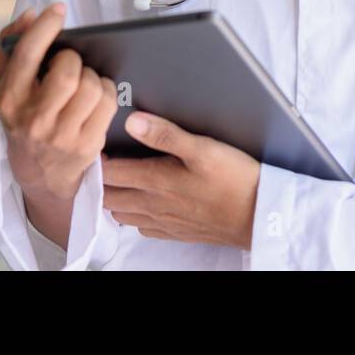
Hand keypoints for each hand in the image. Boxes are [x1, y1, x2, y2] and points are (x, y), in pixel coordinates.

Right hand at [0, 3, 118, 202]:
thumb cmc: (23, 117)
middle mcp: (33, 119)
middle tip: (71, 62)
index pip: (27, 54)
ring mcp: (61, 136)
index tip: (57, 11)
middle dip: (74, 58)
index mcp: (9, 99)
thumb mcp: (5, 85)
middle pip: (68, 71)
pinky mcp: (86, 145)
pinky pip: (108, 104)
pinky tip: (96, 96)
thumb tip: (29, 15)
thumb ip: (10, 45)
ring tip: (84, 80)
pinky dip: (106, 92)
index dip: (45, 27)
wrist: (38, 173)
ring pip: (92, 87)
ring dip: (93, 76)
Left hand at [102, 111, 260, 250]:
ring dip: (113, 197)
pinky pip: (140, 227)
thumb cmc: (234, 180)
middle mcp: (153, 205)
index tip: (95, 144)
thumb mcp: (203, 148)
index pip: (108, 173)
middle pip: (107, 196)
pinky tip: (141, 201)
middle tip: (99, 161)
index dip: (96, 159)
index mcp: (155, 181)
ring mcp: (163, 221)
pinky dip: (132, 214)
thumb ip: (165, 134)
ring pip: (121, 213)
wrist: (258, 216)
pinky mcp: (174, 232)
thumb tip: (132, 122)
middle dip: (98, 179)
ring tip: (117, 179)